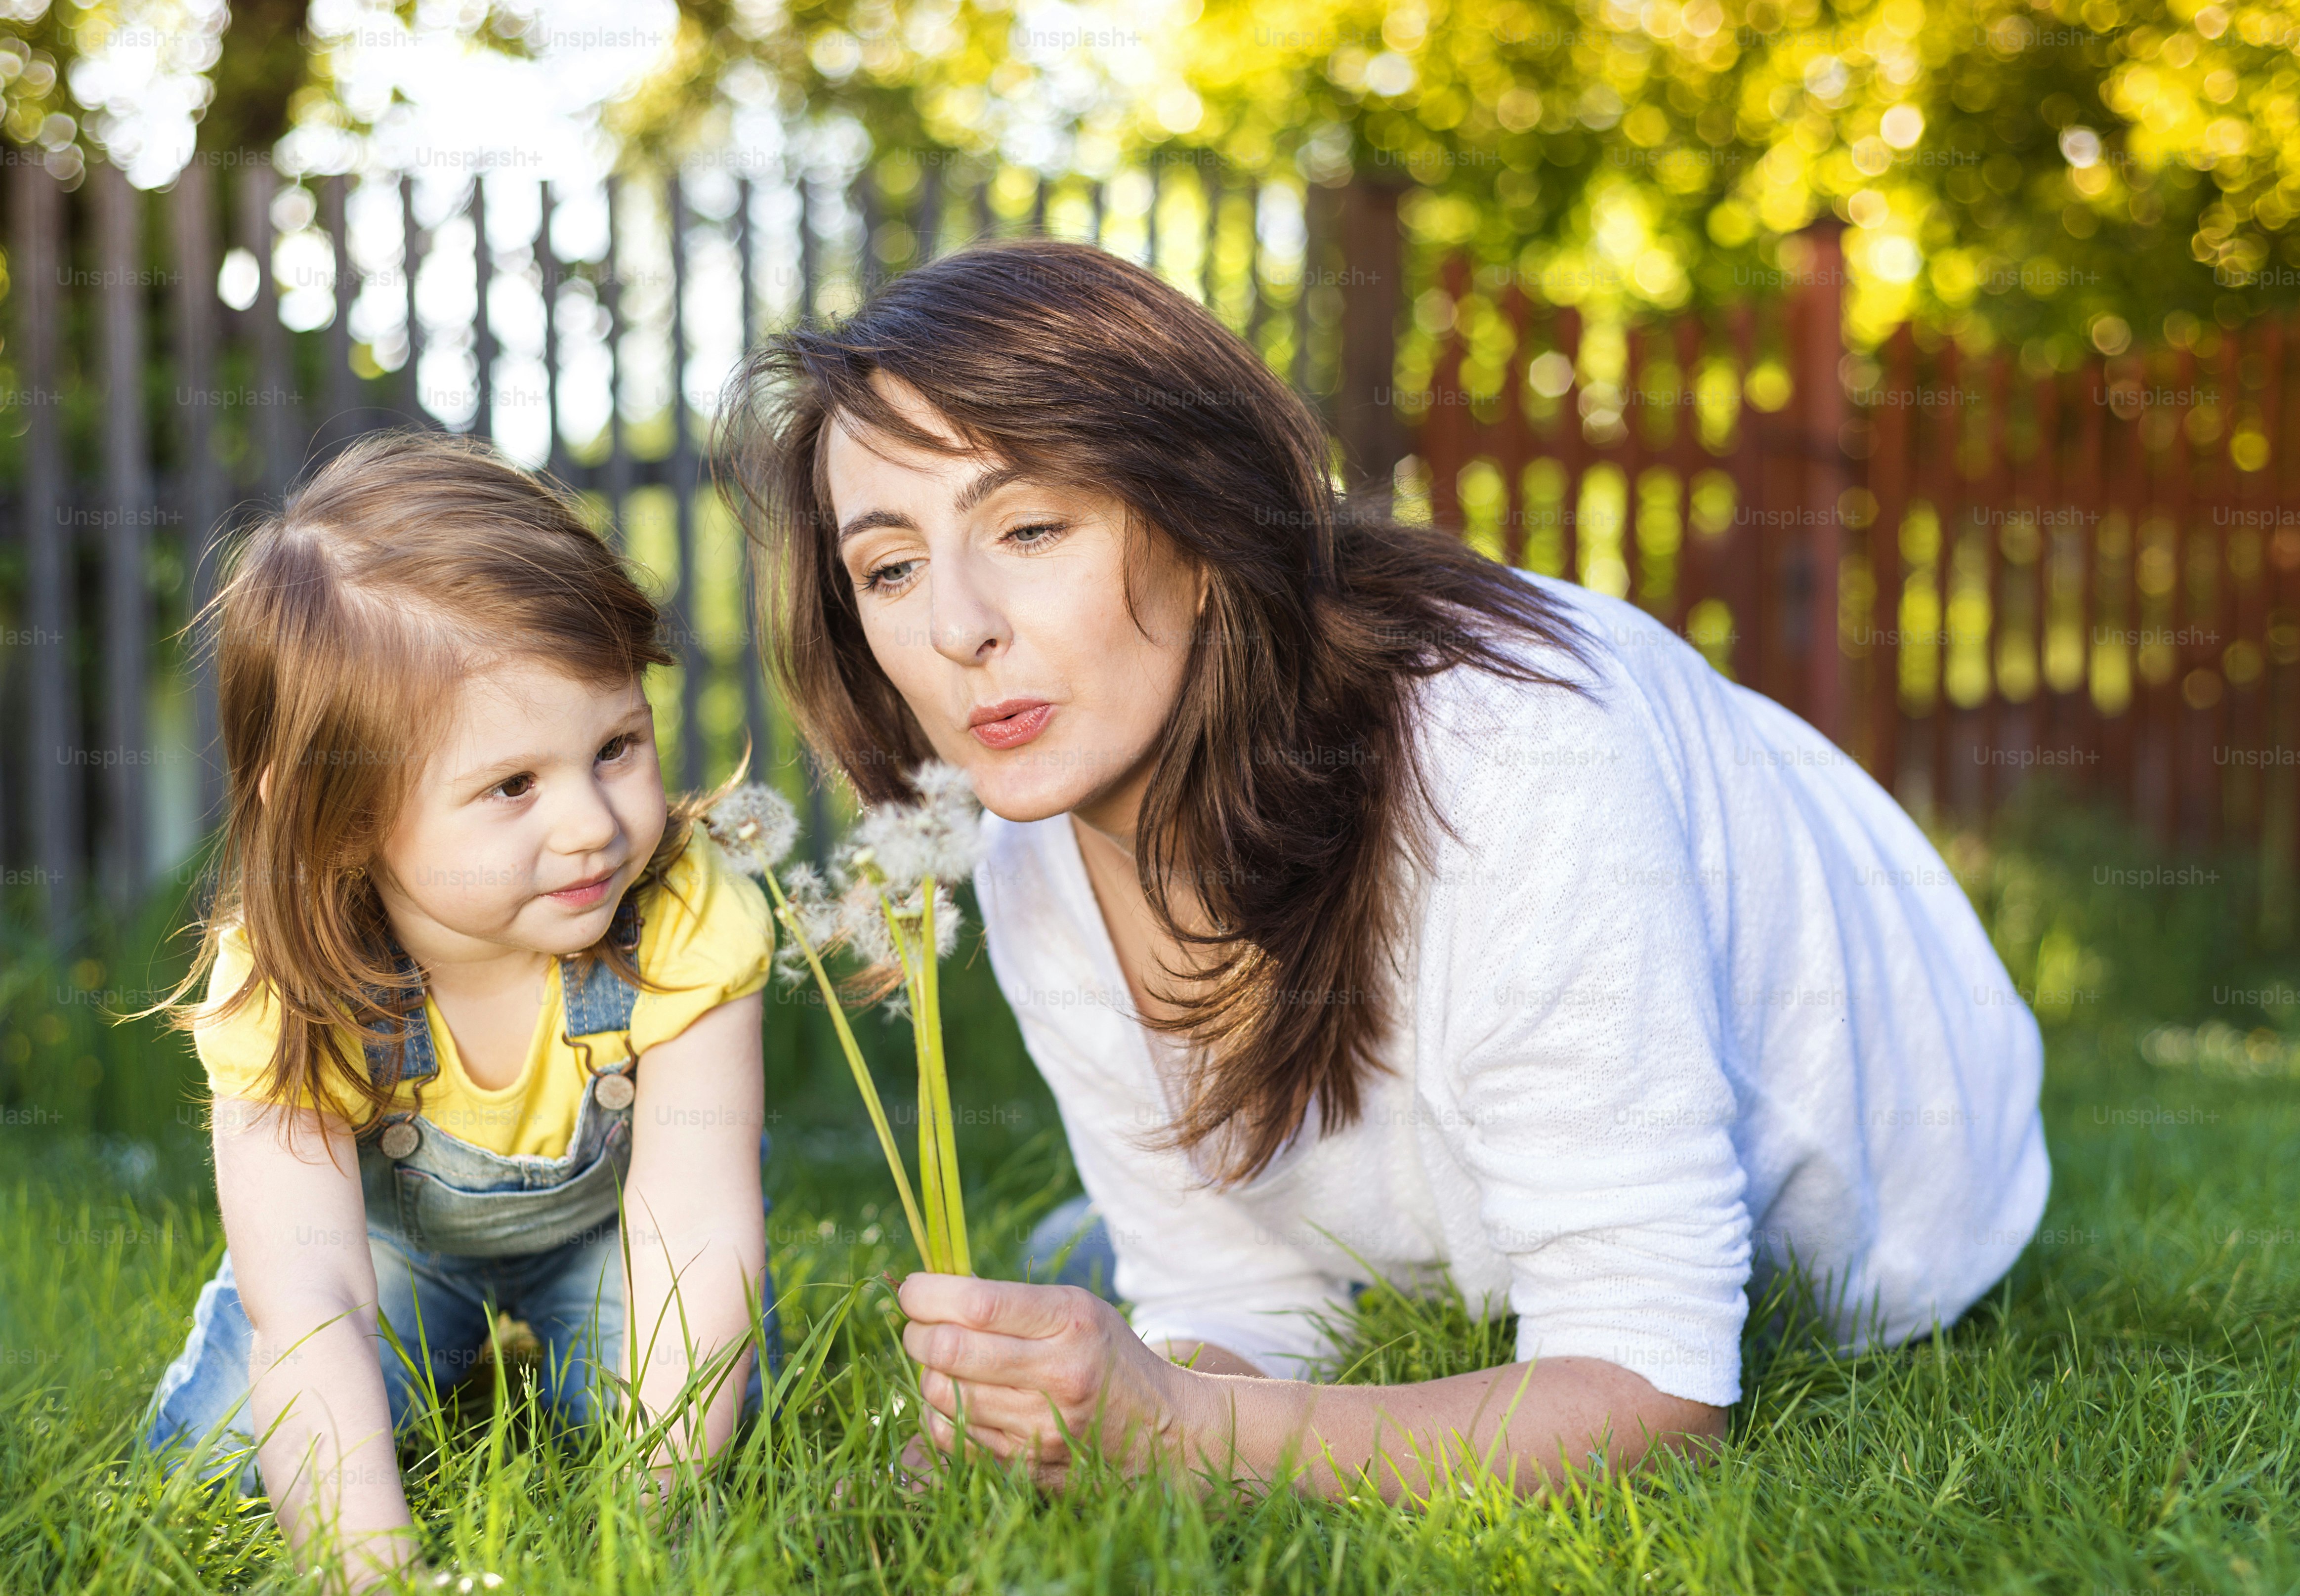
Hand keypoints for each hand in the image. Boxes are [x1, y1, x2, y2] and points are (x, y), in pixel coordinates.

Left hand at [896, 1274, 1203, 1486]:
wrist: (1159, 1428)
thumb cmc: (1103, 1352)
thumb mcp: (1074, 1308)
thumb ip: (1008, 1301)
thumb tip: (927, 1293)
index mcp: (1070, 1322)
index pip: (977, 1304)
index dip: (927, 1294)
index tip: (911, 1290)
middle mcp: (1058, 1374)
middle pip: (949, 1351)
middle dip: (917, 1334)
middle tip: (919, 1327)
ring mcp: (1041, 1427)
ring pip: (942, 1396)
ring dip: (926, 1374)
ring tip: (942, 1362)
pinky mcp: (1027, 1465)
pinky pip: (952, 1437)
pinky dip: (938, 1414)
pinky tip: (953, 1399)